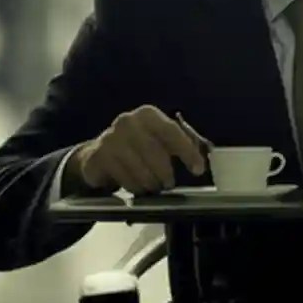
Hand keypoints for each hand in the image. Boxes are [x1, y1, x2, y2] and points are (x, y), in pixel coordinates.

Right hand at [68, 105, 207, 194]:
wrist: (98, 154)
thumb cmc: (138, 147)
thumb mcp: (159, 139)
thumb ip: (180, 143)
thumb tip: (203, 155)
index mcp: (148, 115)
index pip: (171, 131)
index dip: (187, 151)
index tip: (198, 170)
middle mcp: (128, 122)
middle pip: (155, 153)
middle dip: (166, 172)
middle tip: (170, 184)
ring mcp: (110, 138)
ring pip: (140, 168)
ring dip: (151, 182)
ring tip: (155, 187)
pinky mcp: (98, 156)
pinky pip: (124, 177)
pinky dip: (135, 186)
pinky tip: (138, 188)